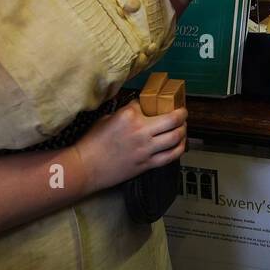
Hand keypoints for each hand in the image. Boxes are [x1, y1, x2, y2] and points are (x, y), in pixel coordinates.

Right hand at [70, 99, 187, 193]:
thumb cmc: (93, 142)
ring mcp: (146, 148)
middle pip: (172, 119)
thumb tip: (139, 109)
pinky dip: (179, 148)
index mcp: (129, 115)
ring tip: (183, 127)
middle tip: (183, 112)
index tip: (158, 103)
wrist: (86, 167)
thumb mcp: (107, 118)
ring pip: (176, 137)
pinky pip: (171, 156)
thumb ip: (126, 112)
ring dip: (183, 130)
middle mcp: (141, 130)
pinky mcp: (147, 164)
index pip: (150, 103)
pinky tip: (180, 144)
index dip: (156, 102)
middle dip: (182, 113)